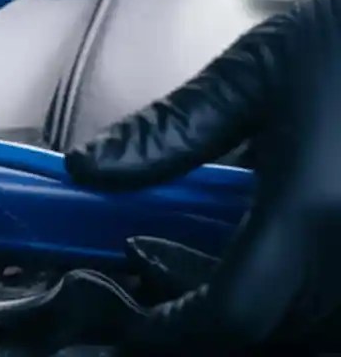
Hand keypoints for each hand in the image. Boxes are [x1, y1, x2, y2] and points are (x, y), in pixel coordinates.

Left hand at [65, 0, 340, 352]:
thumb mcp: (250, 73)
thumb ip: (167, 132)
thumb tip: (85, 169)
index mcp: (310, 205)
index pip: (232, 311)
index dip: (172, 326)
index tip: (132, 314)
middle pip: (270, 327)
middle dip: (202, 310)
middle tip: (151, 261)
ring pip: (313, 322)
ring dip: (252, 303)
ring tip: (203, 253)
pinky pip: (339, 298)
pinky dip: (299, 290)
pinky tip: (270, 247)